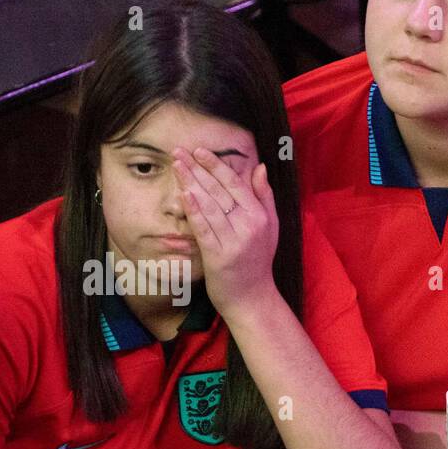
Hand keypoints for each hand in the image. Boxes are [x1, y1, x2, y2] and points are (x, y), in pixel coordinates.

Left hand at [172, 146, 279, 318]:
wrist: (252, 297)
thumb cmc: (258, 260)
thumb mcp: (271, 226)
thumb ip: (265, 196)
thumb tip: (260, 167)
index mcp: (259, 215)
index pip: (235, 183)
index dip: (216, 165)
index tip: (199, 151)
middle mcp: (248, 226)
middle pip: (218, 191)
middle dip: (197, 169)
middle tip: (179, 152)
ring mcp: (233, 241)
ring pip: (209, 206)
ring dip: (191, 183)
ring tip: (176, 166)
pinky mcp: (218, 256)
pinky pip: (203, 229)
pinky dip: (193, 210)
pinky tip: (183, 194)